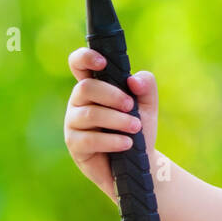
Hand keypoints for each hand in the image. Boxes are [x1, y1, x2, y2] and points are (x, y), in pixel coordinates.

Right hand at [63, 48, 159, 204]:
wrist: (138, 163)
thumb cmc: (138, 129)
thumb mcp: (148, 105)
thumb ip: (146, 86)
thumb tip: (133, 80)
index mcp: (94, 86)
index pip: (79, 64)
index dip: (86, 57)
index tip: (103, 63)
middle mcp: (79, 102)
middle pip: (86, 87)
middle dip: (112, 96)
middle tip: (131, 107)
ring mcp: (73, 123)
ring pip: (89, 114)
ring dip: (116, 120)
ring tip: (136, 128)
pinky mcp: (74, 145)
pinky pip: (89, 139)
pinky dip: (112, 140)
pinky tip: (126, 143)